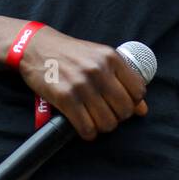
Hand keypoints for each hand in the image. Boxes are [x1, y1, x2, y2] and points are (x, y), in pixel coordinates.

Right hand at [17, 26, 147, 140]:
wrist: (36, 47)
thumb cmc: (70, 54)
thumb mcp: (99, 58)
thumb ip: (123, 80)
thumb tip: (142, 109)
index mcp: (111, 58)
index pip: (138, 91)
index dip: (132, 102)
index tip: (121, 102)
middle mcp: (99, 70)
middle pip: (124, 110)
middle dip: (117, 117)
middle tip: (106, 113)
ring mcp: (82, 85)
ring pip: (107, 123)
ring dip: (102, 126)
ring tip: (94, 119)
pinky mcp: (65, 98)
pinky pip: (87, 128)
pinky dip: (88, 133)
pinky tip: (84, 126)